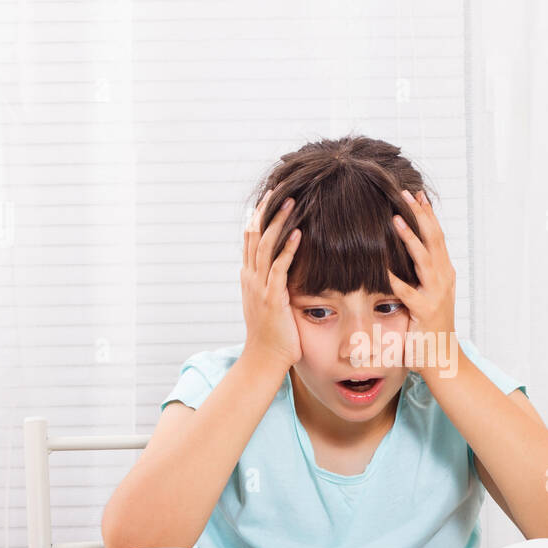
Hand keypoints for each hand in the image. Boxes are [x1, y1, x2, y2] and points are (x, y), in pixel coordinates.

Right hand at [240, 189, 301, 369]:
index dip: (258, 216)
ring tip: (291, 202)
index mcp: (249, 277)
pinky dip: (288, 248)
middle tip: (278, 189)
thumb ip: (272, 284)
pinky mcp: (272, 298)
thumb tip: (283, 271)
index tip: (268, 197)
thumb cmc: (272, 334)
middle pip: (254, 235)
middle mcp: (250, 278)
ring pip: (265, 246)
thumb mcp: (267, 303)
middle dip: (266, 211)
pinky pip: (279, 267)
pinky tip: (298, 233)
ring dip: (278, 222)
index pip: (250, 239)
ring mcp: (259, 287)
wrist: (264, 358)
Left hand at [386, 189, 456, 371]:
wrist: (444, 358)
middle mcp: (444, 279)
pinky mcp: (426, 311)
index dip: (427, 215)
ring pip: (424, 259)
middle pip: (433, 240)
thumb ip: (420, 276)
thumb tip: (405, 257)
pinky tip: (383, 268)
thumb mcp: (428, 295)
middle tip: (407, 193)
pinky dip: (396, 279)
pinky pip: (408, 292)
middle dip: (420, 215)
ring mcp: (436, 295)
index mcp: (444, 273)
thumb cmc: (432, 328)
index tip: (417, 194)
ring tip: (396, 218)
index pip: (436, 237)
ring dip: (409, 237)